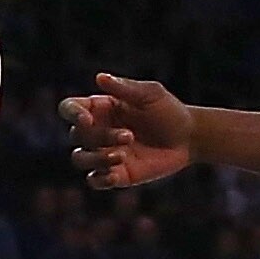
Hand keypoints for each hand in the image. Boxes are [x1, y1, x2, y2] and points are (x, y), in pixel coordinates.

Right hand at [63, 72, 194, 188]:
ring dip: (96, 158)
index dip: (72, 114)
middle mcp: (97, 131)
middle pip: (77, 135)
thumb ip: (125, 88)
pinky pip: (95, 181)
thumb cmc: (168, 110)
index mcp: (99, 108)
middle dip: (100, 137)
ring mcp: (105, 154)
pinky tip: (115, 175)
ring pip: (80, 159)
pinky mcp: (117, 174)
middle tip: (129, 136)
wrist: (189, 138)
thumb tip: (99, 77)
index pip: (69, 109)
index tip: (87, 120)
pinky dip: (99, 180)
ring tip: (121, 156)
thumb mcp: (151, 94)